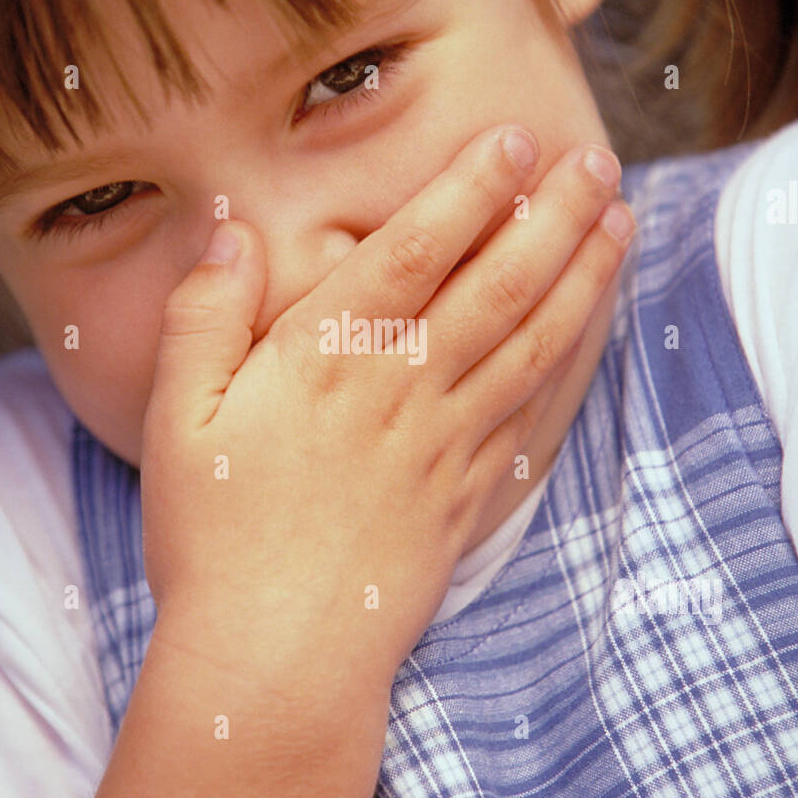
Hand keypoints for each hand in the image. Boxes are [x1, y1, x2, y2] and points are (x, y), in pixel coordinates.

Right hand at [140, 125, 633, 706]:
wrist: (277, 656)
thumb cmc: (216, 537)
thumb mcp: (178, 419)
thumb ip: (205, 316)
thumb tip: (234, 233)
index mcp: (330, 356)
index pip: (418, 248)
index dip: (473, 186)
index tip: (516, 140)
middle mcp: (405, 388)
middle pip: (499, 283)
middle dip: (555, 214)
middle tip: (597, 162)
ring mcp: (448, 445)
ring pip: (535, 342)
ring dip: (584, 277)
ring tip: (620, 224)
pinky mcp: (470, 497)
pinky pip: (538, 416)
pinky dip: (575, 366)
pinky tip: (594, 335)